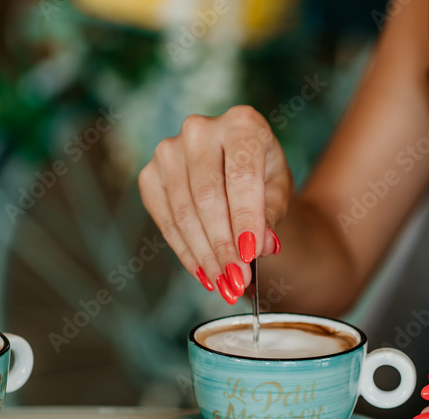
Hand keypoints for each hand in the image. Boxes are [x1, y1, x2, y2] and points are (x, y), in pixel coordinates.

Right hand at [138, 105, 292, 303]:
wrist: (239, 171)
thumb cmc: (263, 178)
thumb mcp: (279, 192)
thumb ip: (272, 214)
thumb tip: (264, 245)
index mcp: (242, 123)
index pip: (241, 175)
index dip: (245, 218)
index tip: (251, 255)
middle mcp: (199, 129)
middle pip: (207, 197)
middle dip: (223, 246)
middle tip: (237, 280)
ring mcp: (168, 150)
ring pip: (184, 213)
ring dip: (205, 255)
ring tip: (224, 285)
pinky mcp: (149, 174)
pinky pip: (166, 221)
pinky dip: (186, 252)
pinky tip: (203, 272)